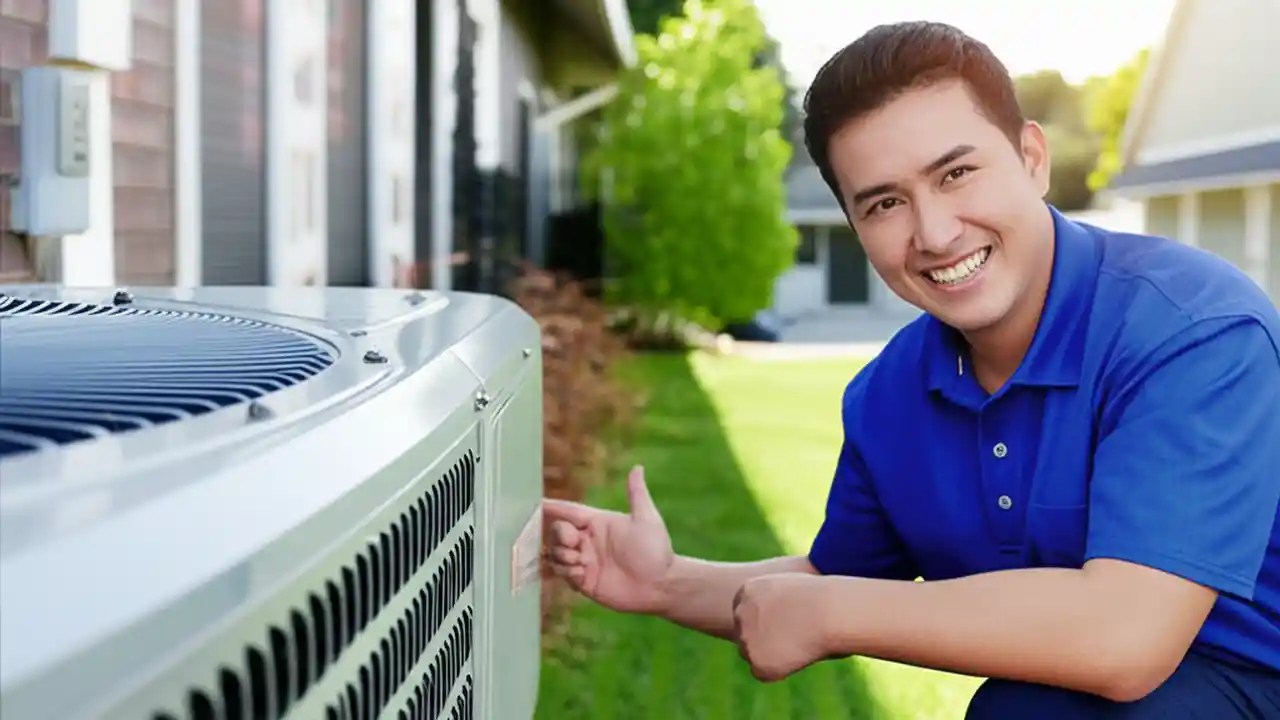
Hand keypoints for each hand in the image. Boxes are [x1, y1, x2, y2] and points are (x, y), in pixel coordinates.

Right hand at [542, 465, 674, 614]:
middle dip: (558, 535)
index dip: (551, 507)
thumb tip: (637, 467)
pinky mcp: (585, 581)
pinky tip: (582, 575)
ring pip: (556, 553)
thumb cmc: (656, 550)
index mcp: (598, 522)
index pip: (568, 511)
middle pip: (556, 531)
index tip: (534, 503)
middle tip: (575, 544)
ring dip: (561, 555)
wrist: (660, 586)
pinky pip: (563, 573)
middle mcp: (588, 540)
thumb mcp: (646, 519)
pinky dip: (566, 572)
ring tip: (579, 562)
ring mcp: (585, 560)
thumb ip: (636, 494)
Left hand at [732, 573, 839, 681]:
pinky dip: (780, 670)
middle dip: (764, 639)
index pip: (745, 614)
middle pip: (745, 635)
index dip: (765, 622)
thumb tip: (775, 618)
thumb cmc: (822, 598)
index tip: (783, 623)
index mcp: (746, 591)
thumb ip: (774, 602)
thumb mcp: (790, 588)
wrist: (831, 613)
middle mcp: (740, 613)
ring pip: (752, 654)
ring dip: (772, 655)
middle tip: (791, 637)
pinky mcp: (757, 662)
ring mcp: (745, 638)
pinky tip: (798, 655)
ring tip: (799, 643)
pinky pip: (763, 673)